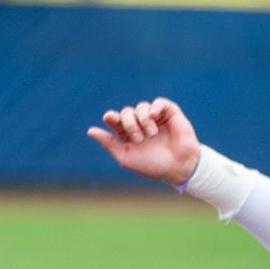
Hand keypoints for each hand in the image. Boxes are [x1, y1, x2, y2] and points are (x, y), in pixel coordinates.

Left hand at [87, 97, 203, 186]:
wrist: (179, 166)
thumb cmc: (152, 165)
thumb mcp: (126, 157)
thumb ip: (108, 143)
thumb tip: (90, 131)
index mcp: (128, 134)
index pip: (115, 120)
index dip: (111, 117)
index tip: (110, 118)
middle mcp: (140, 124)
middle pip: (126, 112)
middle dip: (129, 123)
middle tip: (139, 138)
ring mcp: (155, 118)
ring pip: (141, 107)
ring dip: (142, 119)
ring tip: (151, 134)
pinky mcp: (169, 113)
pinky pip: (158, 102)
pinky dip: (154, 107)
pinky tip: (154, 117)